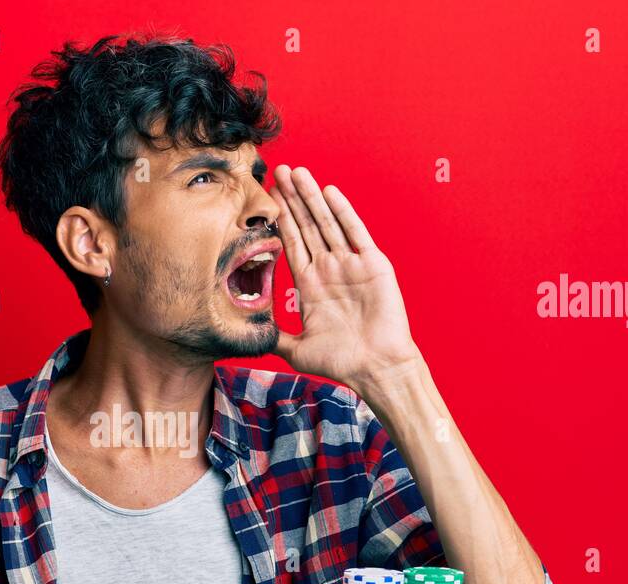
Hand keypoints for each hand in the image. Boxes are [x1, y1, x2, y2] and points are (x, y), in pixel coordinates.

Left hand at [269, 165, 423, 394]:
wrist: (375, 368)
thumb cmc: (341, 362)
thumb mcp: (297, 350)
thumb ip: (276, 337)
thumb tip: (252, 335)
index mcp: (311, 285)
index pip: (292, 244)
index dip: (280, 220)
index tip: (266, 198)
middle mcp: (330, 269)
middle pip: (307, 226)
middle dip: (292, 199)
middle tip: (278, 171)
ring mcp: (351, 265)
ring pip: (327, 223)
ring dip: (312, 197)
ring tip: (298, 173)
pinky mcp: (372, 265)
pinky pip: (355, 233)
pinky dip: (342, 212)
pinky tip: (329, 192)